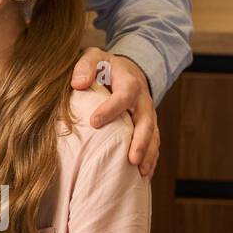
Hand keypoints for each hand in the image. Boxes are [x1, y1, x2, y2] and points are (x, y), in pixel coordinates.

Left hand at [71, 49, 160, 176]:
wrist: (127, 70)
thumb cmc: (105, 67)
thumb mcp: (95, 57)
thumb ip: (85, 66)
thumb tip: (78, 83)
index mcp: (129, 83)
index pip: (124, 95)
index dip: (111, 108)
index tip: (94, 122)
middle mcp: (143, 100)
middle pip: (146, 121)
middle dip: (140, 141)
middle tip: (131, 159)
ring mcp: (148, 115)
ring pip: (153, 136)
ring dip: (148, 154)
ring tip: (140, 172)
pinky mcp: (149, 127)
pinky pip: (154, 144)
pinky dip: (151, 159)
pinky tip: (144, 175)